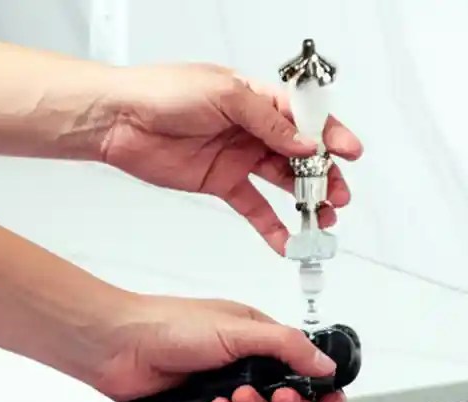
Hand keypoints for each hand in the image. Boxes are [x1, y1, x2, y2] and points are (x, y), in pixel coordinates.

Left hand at [85, 294, 347, 401]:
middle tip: (282, 399)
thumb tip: (325, 364)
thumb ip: (289, 347)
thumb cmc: (170, 324)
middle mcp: (246, 371)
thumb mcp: (240, 328)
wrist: (118, 346)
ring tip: (233, 398)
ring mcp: (225, 397)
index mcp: (260, 343)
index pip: (305, 371)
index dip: (322, 390)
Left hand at [95, 63, 363, 253]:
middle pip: (302, 155)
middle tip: (336, 195)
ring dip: (307, 201)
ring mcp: (240, 157)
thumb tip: (303, 142)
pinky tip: (288, 241)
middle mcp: (253, 128)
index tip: (349, 153)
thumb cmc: (161, 92)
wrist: (118, 119)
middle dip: (325, 175)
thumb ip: (267, 121)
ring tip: (322, 219)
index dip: (331, 135)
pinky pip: (256, 208)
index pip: (306, 118)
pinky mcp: (223, 183)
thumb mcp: (224, 95)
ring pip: (285, 183)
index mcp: (258, 99)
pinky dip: (273, 227)